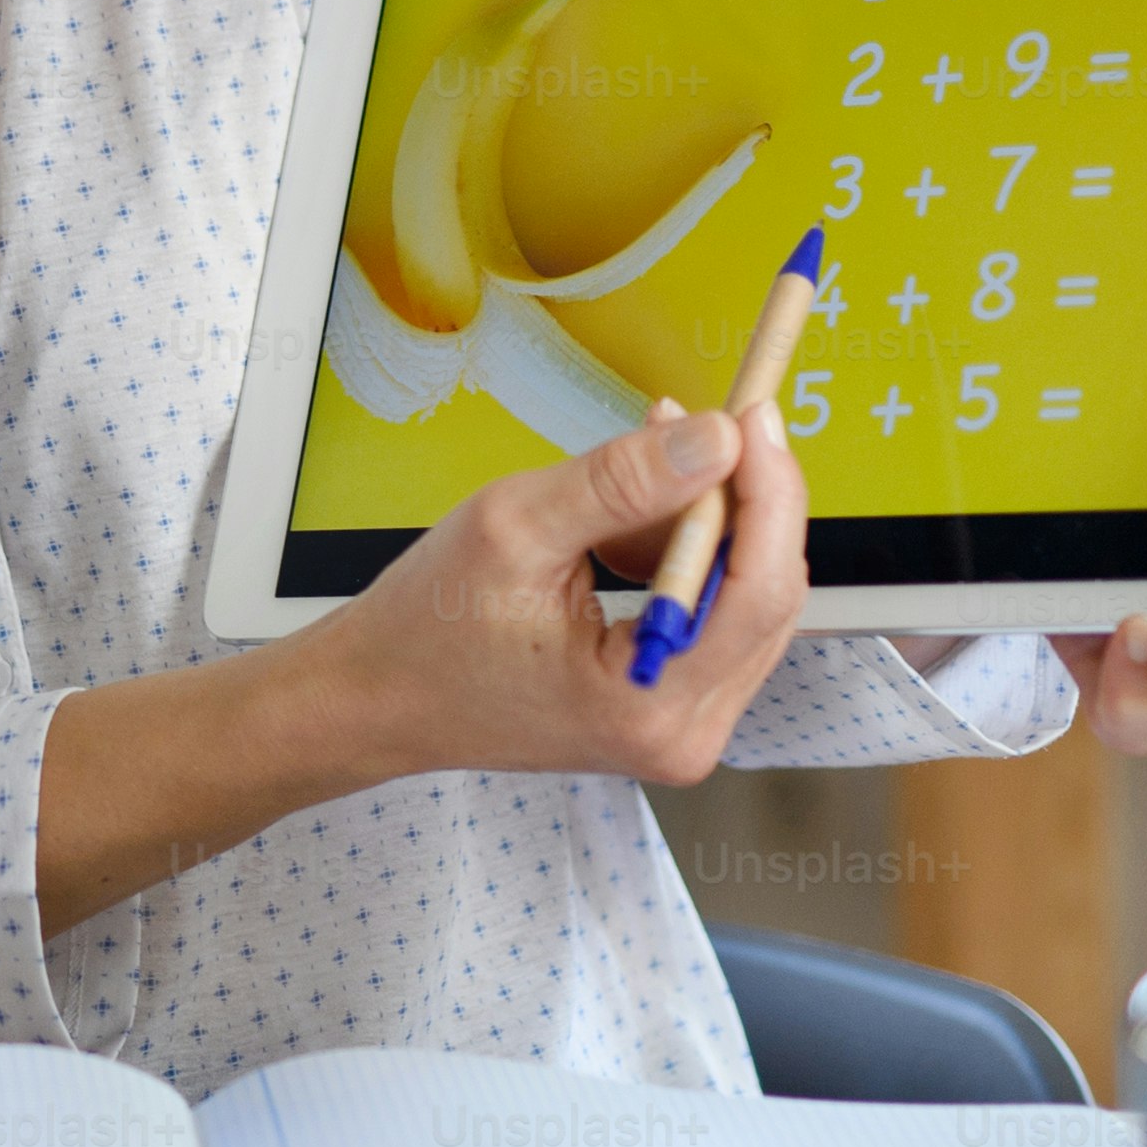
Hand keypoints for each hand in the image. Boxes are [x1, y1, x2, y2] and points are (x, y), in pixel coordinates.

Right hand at [34, 394, 816, 931]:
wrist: (376, 698)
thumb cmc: (426, 627)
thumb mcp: (515, 529)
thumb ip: (622, 482)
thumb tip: (717, 437)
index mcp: (649, 705)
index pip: (759, 590)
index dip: (769, 493)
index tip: (752, 415)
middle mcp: (684, 732)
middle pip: (765, 594)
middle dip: (738, 500)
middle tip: (703, 420)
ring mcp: (678, 726)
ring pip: (738, 596)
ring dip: (698, 523)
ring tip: (615, 483)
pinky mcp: (665, 706)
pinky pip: (706, 613)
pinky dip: (675, 554)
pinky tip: (615, 529)